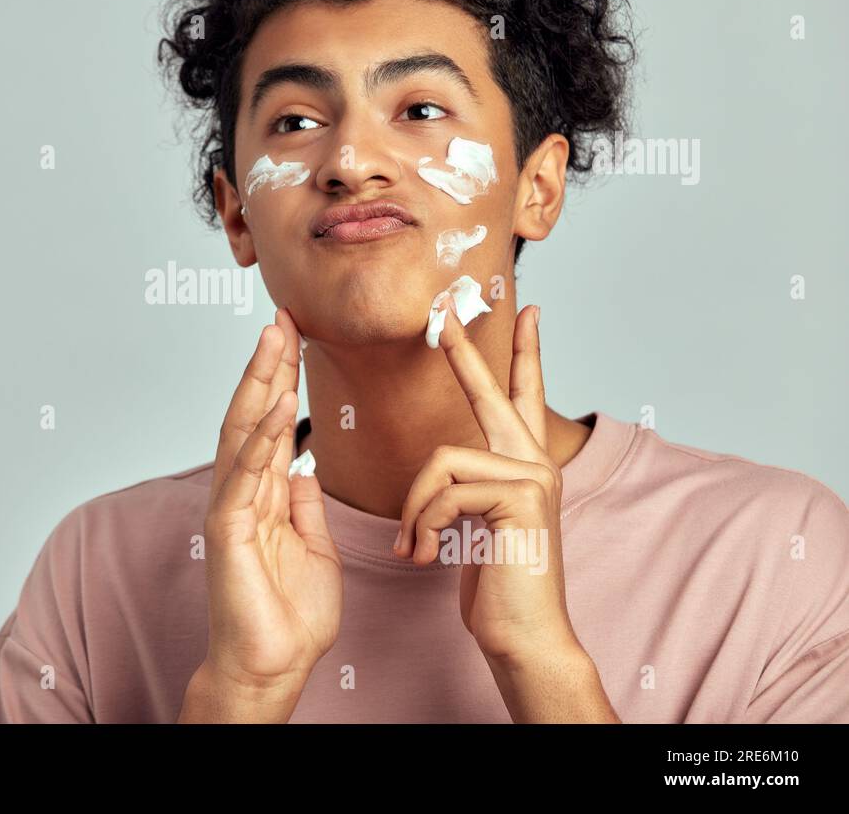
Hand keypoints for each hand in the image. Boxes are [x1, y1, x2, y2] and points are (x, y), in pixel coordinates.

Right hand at [181, 309, 342, 721]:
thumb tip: (304, 469)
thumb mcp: (314, 544)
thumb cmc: (291, 613)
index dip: (282, 378)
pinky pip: (245, 477)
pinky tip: (275, 406)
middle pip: (253, 414)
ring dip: (258, 384)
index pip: (274, 422)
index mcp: (265, 493)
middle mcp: (243, 492)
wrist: (273, 665)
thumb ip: (304, 504)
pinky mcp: (227, 531)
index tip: (295, 334)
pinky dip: (259, 439)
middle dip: (267, 365)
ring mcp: (232, 508)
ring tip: (273, 340)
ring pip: (241, 433)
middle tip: (281, 317)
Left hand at [392, 303, 576, 666]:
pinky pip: (444, 490)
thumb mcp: (473, 526)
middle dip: (463, 352)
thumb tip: (444, 467)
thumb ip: (466, 487)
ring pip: (441, 460)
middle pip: (490, 394)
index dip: (524, 353)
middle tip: (444, 310)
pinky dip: (423, 525)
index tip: (526, 311)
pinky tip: (429, 556)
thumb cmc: (496, 587)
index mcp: (524, 466)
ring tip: (416, 549)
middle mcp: (535, 463)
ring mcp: (533, 476)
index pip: (523, 397)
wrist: (523, 638)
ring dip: (414, 510)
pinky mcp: (521, 496)